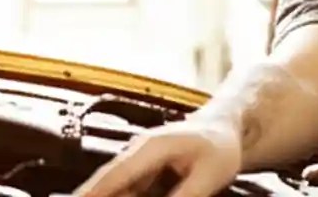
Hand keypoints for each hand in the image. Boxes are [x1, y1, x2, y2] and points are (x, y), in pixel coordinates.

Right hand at [75, 119, 242, 196]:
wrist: (224, 127)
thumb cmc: (219, 146)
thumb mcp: (208, 176)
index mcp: (152, 147)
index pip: (115, 174)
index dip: (92, 191)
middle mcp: (138, 152)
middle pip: (108, 182)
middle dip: (94, 195)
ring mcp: (139, 162)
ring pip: (116, 188)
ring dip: (110, 194)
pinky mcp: (143, 172)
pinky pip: (127, 190)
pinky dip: (124, 196)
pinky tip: (128, 196)